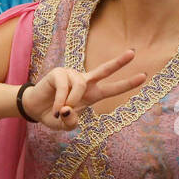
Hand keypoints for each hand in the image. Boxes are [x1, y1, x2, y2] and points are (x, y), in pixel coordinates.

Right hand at [22, 49, 145, 128]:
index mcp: (92, 94)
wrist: (35, 109)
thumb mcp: (65, 125)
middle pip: (104, 70)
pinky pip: (64, 87)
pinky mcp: (58, 73)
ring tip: (62, 112)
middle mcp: (84, 81)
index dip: (128, 83)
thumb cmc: (54, 115)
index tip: (144, 76)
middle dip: (119, 62)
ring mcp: (72, 75)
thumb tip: (67, 109)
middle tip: (133, 53)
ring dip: (72, 101)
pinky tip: (56, 110)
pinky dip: (60, 101)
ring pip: (81, 85)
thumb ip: (71, 122)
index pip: (113, 88)